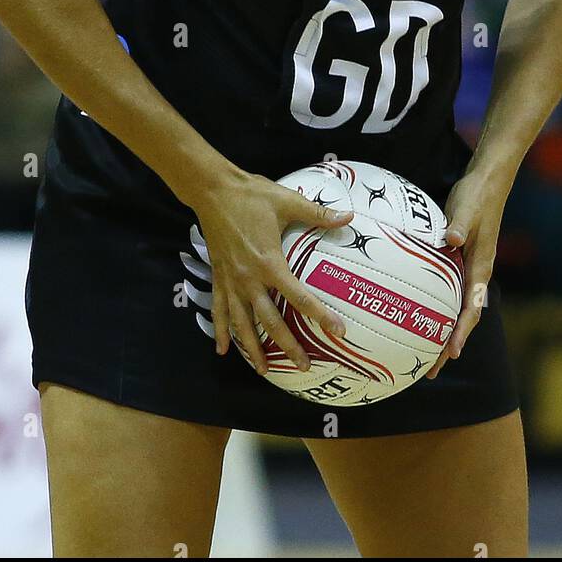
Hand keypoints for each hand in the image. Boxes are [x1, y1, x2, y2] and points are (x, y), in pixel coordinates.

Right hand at [194, 168, 353, 375]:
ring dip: (253, 348)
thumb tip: (349, 217)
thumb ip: (318, 213)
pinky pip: (218, 310)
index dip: (320, 315)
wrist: (213, 191)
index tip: (338, 331)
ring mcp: (230, 281)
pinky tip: (222, 351)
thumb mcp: (288, 201)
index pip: (299, 297)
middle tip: (304, 365)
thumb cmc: (252, 195)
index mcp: (270, 262)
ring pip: (242, 323)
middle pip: (270, 320)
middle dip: (288, 346)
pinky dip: (219, 331)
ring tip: (264, 370)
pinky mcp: (217, 278)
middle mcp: (249, 279)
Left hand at [426, 173, 503, 379]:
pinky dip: (435, 307)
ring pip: (455, 308)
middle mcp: (476, 273)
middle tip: (430, 371)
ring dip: (442, 331)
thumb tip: (453, 239)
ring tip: (421, 355)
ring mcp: (468, 268)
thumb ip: (461, 224)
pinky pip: (446, 291)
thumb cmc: (478, 194)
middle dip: (449, 345)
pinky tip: (416, 313)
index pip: (472, 308)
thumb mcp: (468, 208)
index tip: (452, 352)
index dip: (462, 331)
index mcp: (481, 267)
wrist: (488, 180)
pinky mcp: (458, 259)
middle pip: (463, 318)